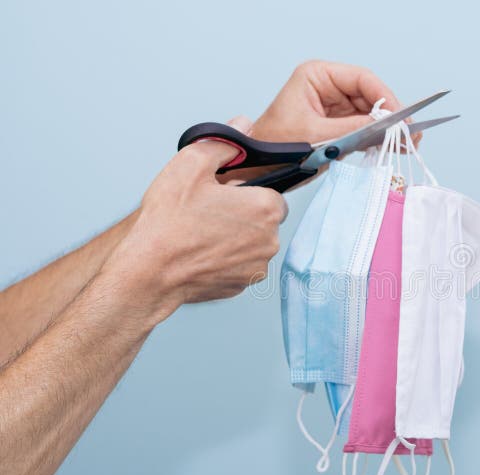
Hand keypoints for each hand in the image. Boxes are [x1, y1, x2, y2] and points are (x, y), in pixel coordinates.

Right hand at [103, 117, 285, 320]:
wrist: (148, 273)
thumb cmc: (168, 222)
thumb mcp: (190, 165)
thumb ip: (224, 143)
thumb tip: (243, 125)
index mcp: (265, 208)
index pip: (272, 192)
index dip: (246, 191)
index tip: (224, 194)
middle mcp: (270, 240)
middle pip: (264, 219)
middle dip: (242, 214)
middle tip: (208, 212)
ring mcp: (257, 266)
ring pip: (253, 243)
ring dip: (235, 237)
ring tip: (201, 233)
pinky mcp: (242, 285)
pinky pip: (241, 264)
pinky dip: (226, 258)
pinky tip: (200, 252)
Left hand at [252, 60, 421, 145]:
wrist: (259, 168)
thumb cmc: (275, 146)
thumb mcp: (317, 136)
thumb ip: (353, 129)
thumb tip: (385, 127)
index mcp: (316, 76)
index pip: (361, 78)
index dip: (385, 96)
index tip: (400, 116)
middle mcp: (327, 86)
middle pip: (370, 95)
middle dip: (390, 115)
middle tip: (409, 134)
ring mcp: (334, 106)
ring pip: (370, 112)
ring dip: (388, 128)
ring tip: (408, 143)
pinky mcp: (337, 124)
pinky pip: (364, 127)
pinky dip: (378, 137)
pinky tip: (394, 146)